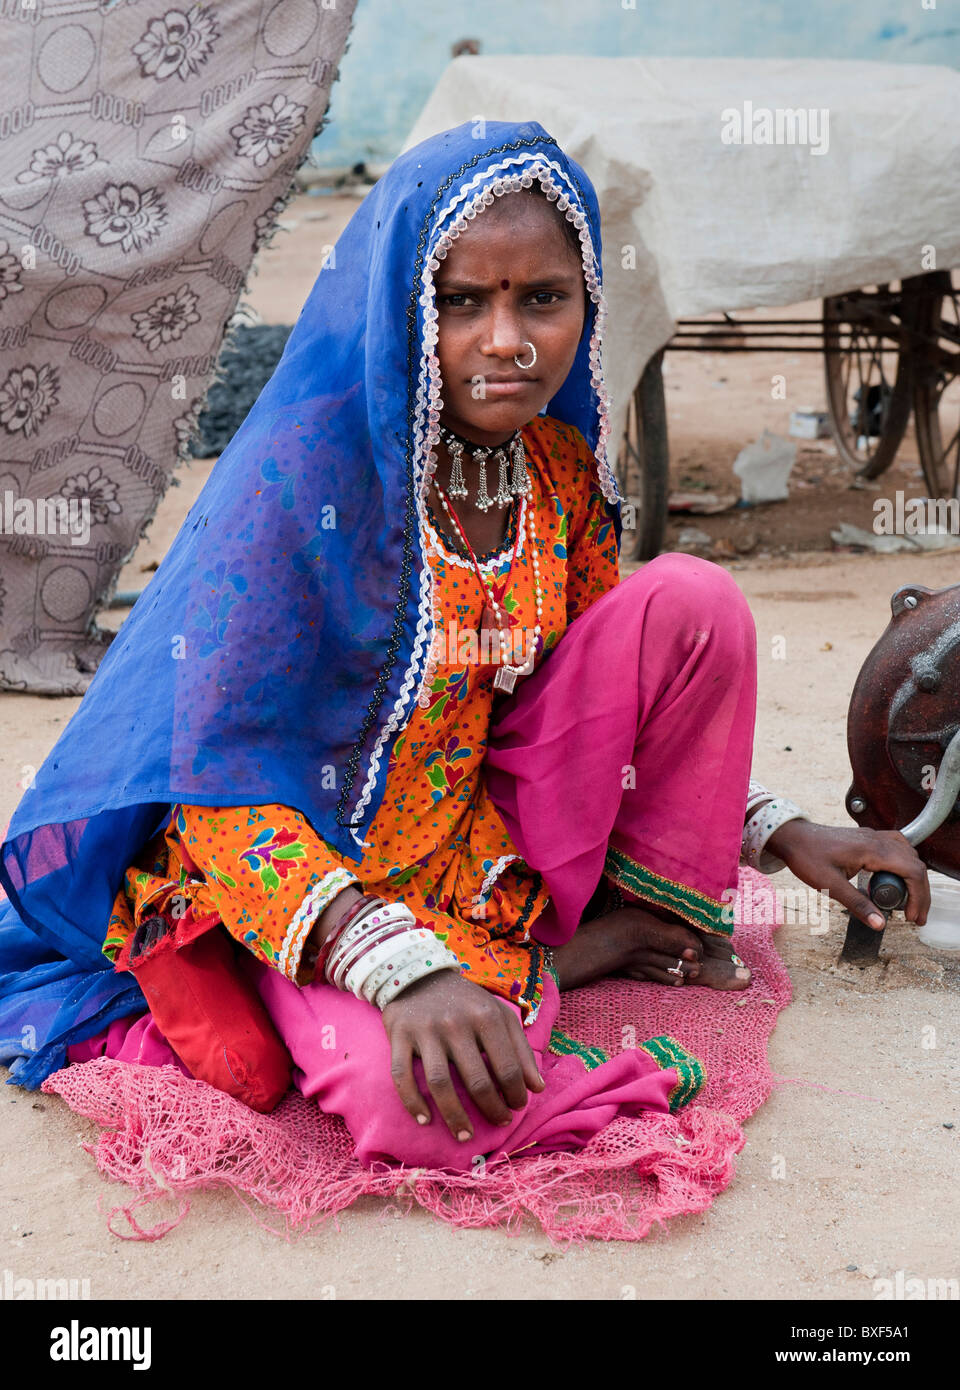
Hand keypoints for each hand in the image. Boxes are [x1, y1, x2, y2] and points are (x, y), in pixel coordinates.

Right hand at [381, 969, 544, 1140]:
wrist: (420, 975)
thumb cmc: (466, 1001)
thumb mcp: (499, 1014)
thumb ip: (521, 1049)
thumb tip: (538, 1088)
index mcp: (485, 1016)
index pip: (506, 1066)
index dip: (515, 1093)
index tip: (517, 1107)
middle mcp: (455, 1023)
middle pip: (476, 1080)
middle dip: (491, 1109)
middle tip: (499, 1123)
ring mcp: (425, 1031)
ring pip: (439, 1083)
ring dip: (453, 1115)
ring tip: (464, 1136)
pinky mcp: (399, 1036)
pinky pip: (402, 1075)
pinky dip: (412, 1102)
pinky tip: (425, 1120)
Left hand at [765, 818, 929, 928]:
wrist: (791, 836)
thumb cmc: (806, 857)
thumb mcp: (830, 885)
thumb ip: (857, 905)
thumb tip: (880, 925)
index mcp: (872, 850)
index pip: (912, 871)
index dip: (918, 897)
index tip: (911, 917)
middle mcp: (877, 839)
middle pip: (915, 864)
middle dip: (921, 892)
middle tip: (915, 917)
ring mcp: (874, 836)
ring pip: (910, 855)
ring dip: (915, 879)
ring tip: (909, 903)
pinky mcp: (868, 838)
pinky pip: (898, 848)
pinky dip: (905, 865)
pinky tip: (898, 880)